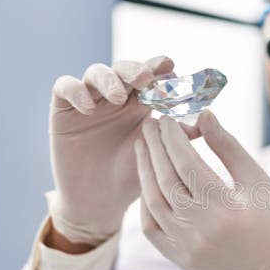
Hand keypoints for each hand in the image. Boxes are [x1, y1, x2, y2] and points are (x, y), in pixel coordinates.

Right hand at [48, 56, 174, 244]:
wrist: (101, 201)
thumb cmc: (133, 176)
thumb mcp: (160, 156)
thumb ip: (181, 136)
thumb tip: (207, 119)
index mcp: (142, 102)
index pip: (151, 74)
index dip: (159, 67)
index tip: (171, 69)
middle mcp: (116, 95)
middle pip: (125, 68)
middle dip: (136, 69)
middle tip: (146, 78)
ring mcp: (90, 100)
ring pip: (96, 73)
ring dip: (109, 79)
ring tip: (118, 97)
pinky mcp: (63, 109)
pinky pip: (65, 87)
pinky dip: (76, 91)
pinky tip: (88, 108)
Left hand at [134, 112, 269, 269]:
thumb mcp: (257, 179)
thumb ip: (228, 146)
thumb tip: (203, 115)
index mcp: (224, 208)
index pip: (187, 164)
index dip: (173, 138)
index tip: (167, 118)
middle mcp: (201, 230)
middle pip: (166, 180)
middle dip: (155, 148)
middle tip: (149, 124)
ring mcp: (186, 248)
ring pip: (154, 203)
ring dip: (145, 172)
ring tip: (143, 147)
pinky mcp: (180, 260)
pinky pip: (151, 228)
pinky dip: (146, 202)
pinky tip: (148, 182)